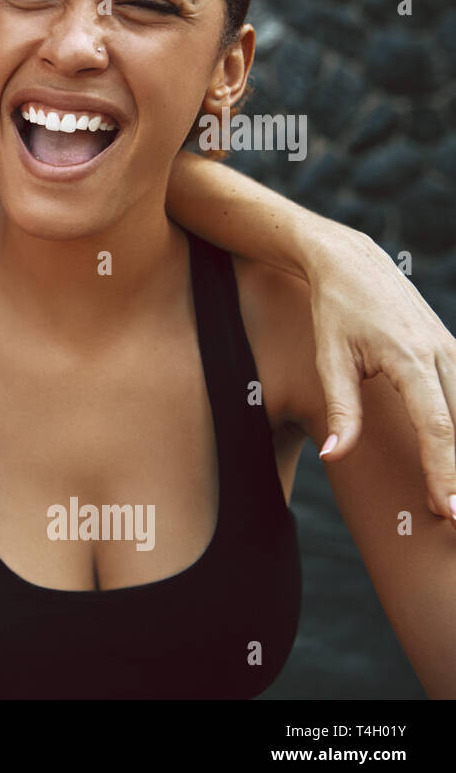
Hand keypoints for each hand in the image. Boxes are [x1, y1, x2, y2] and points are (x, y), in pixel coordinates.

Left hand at [305, 227, 455, 526]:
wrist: (353, 264)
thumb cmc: (334, 313)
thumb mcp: (329, 359)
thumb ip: (341, 409)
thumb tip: (337, 454)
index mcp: (411, 358)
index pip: (435, 427)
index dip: (443, 471)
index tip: (447, 508)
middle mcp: (442, 353)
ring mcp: (453, 349)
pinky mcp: (454, 350)